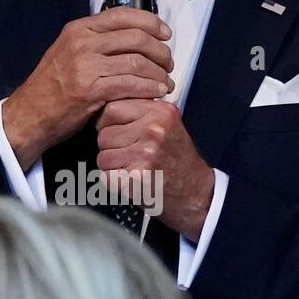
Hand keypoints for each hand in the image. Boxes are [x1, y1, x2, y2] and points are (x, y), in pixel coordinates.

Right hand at [2, 9, 174, 168]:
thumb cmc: (51, 88)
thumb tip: (130, 38)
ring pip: (137, 61)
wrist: (29, 114)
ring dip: (158, 73)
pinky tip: (156, 92)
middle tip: (168, 63)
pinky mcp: (90, 89)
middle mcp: (82, 43)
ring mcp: (85, 65)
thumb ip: (95, 43)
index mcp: (78, 30)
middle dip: (160, 51)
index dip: (151, 22)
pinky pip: (130, 84)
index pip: (123, 15)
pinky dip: (149, 88)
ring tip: (166, 82)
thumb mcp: (68, 52)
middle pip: (136, 38)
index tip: (165, 33)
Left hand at [95, 99, 215, 241]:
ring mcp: (146, 154)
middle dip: (110, 147)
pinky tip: (132, 180)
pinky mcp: (138, 176)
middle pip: (104, 134)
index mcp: (161, 112)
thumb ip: (141, 112)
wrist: (195, 192)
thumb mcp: (168, 125)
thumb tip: (107, 106)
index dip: (107, 123)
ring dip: (112, 167)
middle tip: (129, 154)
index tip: (115, 131)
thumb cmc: (179, 161)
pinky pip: (107, 177)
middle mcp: (154, 130)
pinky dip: (114, 183)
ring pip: (103, 157)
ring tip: (132, 167)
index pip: (112, 109)